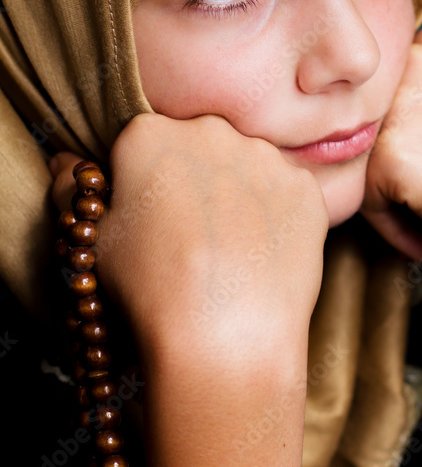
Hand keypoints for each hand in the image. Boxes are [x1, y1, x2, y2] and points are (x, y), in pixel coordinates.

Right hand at [51, 113, 328, 363]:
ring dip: (239, 195)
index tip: (150, 218)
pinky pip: (289, 194)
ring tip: (231, 252)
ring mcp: (266, 158)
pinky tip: (264, 256)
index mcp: (149, 134)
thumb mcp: (94, 241)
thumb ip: (77, 191)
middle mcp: (211, 131)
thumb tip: (69, 165)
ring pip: (248, 168)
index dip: (144, 183)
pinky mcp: (307, 190)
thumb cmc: (150, 290)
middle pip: (198, 148)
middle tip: (192, 237)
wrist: (226, 336)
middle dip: (194, 180)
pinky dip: (278, 218)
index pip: (143, 144)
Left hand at [361, 22, 421, 282]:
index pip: (382, 102)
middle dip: (398, 170)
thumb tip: (342, 111)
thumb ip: (416, 98)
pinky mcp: (388, 152)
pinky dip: (394, 226)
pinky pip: (365, 201)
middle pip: (365, 131)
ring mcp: (399, 103)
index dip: (415, 146)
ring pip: (360, 165)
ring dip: (393, 198)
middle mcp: (414, 59)